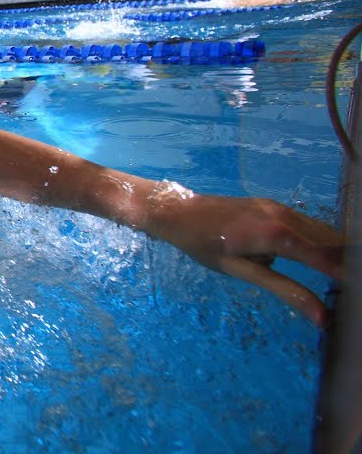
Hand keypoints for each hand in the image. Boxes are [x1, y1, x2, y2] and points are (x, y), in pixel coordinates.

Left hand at [144, 192, 343, 325]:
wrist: (178, 211)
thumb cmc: (204, 244)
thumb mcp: (241, 272)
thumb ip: (284, 291)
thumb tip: (320, 316)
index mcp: (276, 233)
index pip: (327, 257)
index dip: (348, 275)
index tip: (357, 294)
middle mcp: (283, 215)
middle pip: (332, 242)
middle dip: (348, 264)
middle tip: (353, 291)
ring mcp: (279, 207)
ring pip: (323, 231)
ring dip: (339, 252)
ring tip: (347, 277)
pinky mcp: (274, 206)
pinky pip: (308, 224)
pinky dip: (321, 242)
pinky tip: (327, 258)